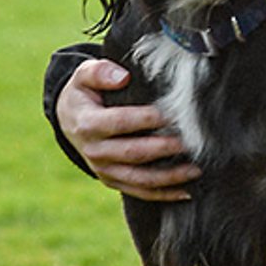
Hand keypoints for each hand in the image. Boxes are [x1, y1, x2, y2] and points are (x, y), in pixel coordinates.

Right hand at [56, 58, 200, 200]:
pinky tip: (186, 191)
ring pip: (139, 178)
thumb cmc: (85, 93)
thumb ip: (99, 72)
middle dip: (164, 148)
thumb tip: (122, 77)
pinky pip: (138, 191)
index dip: (146, 119)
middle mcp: (94, 151)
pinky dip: (162, 194)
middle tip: (191, 142)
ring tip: (196, 169)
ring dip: (169, 177)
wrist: (69, 119)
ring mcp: (103, 170)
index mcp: (88, 124)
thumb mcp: (84, 76)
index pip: (120, 122)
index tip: (172, 114)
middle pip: (133, 153)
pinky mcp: (112, 181)